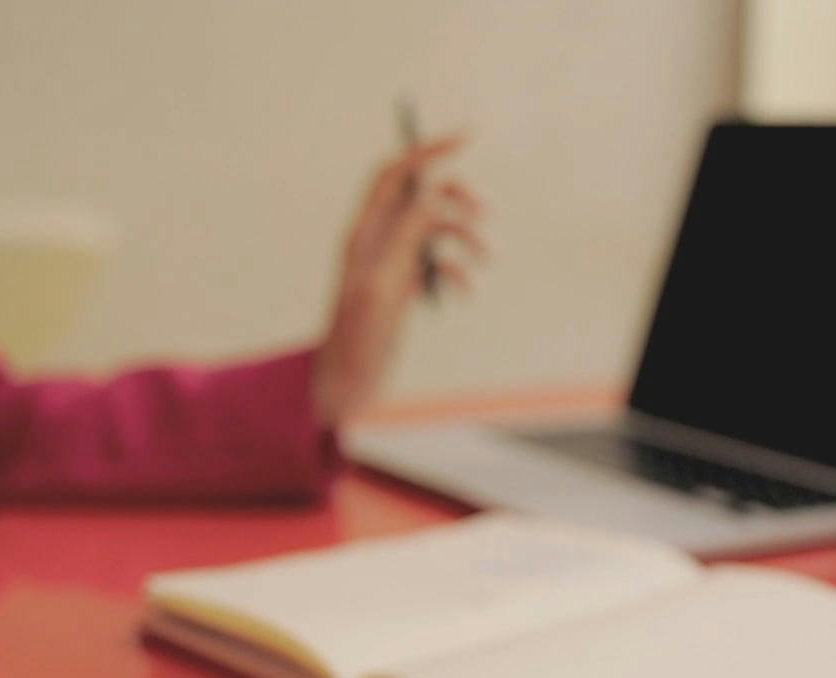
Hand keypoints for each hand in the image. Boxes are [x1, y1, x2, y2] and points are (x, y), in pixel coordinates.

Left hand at [312, 137, 486, 425]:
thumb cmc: (358, 336)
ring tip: (485, 260)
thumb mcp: (384, 281)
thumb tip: (433, 194)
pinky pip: (442, 264)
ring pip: (440, 230)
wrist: (350, 380)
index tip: (467, 137)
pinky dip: (458, 273)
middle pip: (425, 196)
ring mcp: (394, 261)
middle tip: (484, 214)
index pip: (396, 173)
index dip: (427, 150)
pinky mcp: (407, 284)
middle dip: (459, 201)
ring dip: (468, 241)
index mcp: (364, 231)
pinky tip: (462, 294)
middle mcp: (378, 239)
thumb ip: (407, 234)